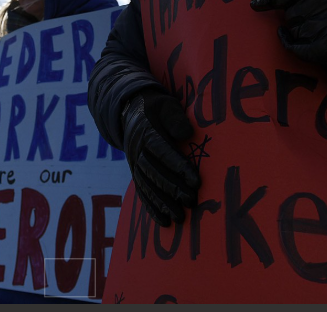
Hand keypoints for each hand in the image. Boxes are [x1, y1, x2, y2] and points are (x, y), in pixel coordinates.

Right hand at [121, 89, 199, 226]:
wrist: (131, 111)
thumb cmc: (156, 109)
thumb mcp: (166, 105)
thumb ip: (175, 118)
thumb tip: (186, 135)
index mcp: (146, 132)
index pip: (163, 152)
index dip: (179, 167)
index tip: (196, 181)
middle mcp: (137, 150)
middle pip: (155, 172)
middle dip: (173, 189)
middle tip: (192, 202)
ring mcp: (134, 163)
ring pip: (148, 186)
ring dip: (163, 203)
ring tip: (180, 218)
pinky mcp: (135, 173)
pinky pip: (141, 192)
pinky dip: (152, 208)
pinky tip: (163, 221)